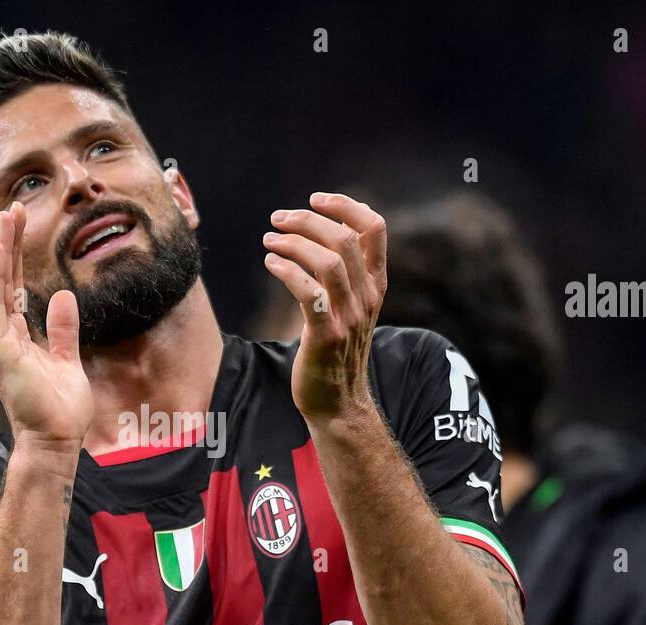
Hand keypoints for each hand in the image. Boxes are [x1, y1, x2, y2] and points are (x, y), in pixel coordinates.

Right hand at [0, 202, 93, 451]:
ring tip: (8, 217)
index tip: (20, 226)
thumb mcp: (66, 360)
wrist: (55, 440)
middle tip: (14, 208)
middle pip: (2, 280)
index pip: (13, 289)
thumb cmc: (60, 410)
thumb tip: (62, 296)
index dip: (15, 257)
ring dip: (1, 250)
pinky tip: (1, 251)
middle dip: (7, 243)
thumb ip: (62, 329)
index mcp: (14, 338)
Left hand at [263, 192, 387, 423]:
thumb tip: (322, 235)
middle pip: (344, 238)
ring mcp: (349, 316)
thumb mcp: (351, 307)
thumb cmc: (337, 352)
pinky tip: (271, 264)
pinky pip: (308, 292)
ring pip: (328, 261)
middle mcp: (367, 296)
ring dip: (293, 242)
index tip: (316, 199)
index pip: (375, 228)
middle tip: (278, 219)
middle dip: (307, 220)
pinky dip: (287, 270)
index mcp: (376, 284)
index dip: (346, 205)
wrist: (338, 403)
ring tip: (269, 240)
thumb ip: (345, 274)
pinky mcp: (326, 335)